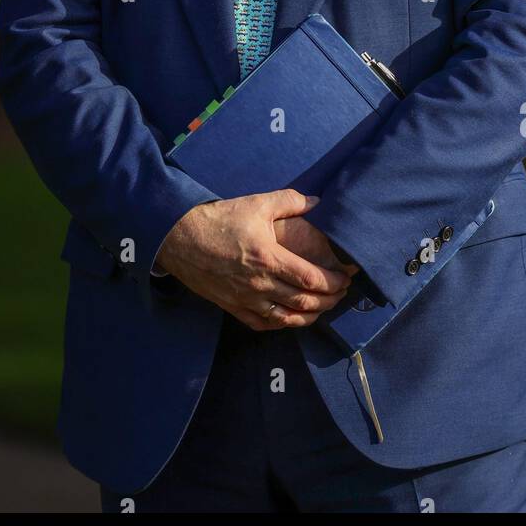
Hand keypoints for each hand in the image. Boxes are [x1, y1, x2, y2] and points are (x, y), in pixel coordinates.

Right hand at [154, 190, 352, 331]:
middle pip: (303, 302)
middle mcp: (260, 284)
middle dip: (328, 300)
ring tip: (324, 308)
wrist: (180, 238)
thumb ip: (289, 201)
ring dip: (309, 316)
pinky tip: (291, 318)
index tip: (345, 279)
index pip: (311, 279)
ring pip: (285, 318)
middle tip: (341, 294)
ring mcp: (245, 299)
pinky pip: (262, 324)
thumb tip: (317, 201)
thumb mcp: (256, 204)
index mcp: (269, 259)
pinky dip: (282, 324)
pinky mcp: (232, 307)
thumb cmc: (219, 220)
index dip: (333, 283)